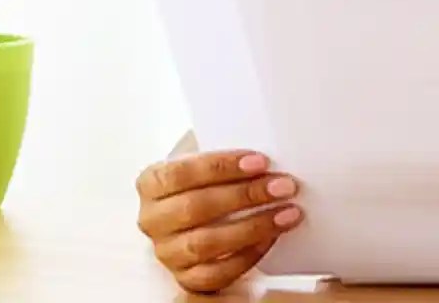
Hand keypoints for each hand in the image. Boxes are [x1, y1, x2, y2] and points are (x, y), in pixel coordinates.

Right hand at [136, 149, 302, 293]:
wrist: (195, 216)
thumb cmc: (202, 184)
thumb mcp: (204, 163)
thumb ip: (225, 160)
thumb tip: (265, 161)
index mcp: (152, 184)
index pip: (181, 173)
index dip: (221, 167)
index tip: (260, 162)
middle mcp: (153, 220)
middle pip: (195, 208)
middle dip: (244, 196)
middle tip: (281, 186)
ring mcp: (168, 252)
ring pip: (205, 244)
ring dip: (252, 227)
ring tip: (286, 213)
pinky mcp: (186, 277)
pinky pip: (217, 273)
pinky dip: (247, 255)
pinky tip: (270, 237)